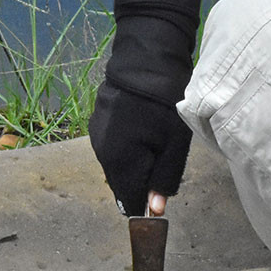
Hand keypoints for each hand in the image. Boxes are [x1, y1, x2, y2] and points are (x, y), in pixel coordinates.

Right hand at [89, 0, 203, 214]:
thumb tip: (155, 211)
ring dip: (135, 165)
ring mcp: (97, 135)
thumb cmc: (166, 105)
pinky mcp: (98, 121)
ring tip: (157, 147)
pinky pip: (113, 147)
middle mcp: (102, 152)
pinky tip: (144, 134)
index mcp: (119, 162)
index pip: (128, 200)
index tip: (160, 205)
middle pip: (121, 183)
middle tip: (165, 168)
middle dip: (141, 184)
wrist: (146, 59)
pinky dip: (128, 149)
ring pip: (117, 165)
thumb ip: (164, 180)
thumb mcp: (174, 146)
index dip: (144, 207)